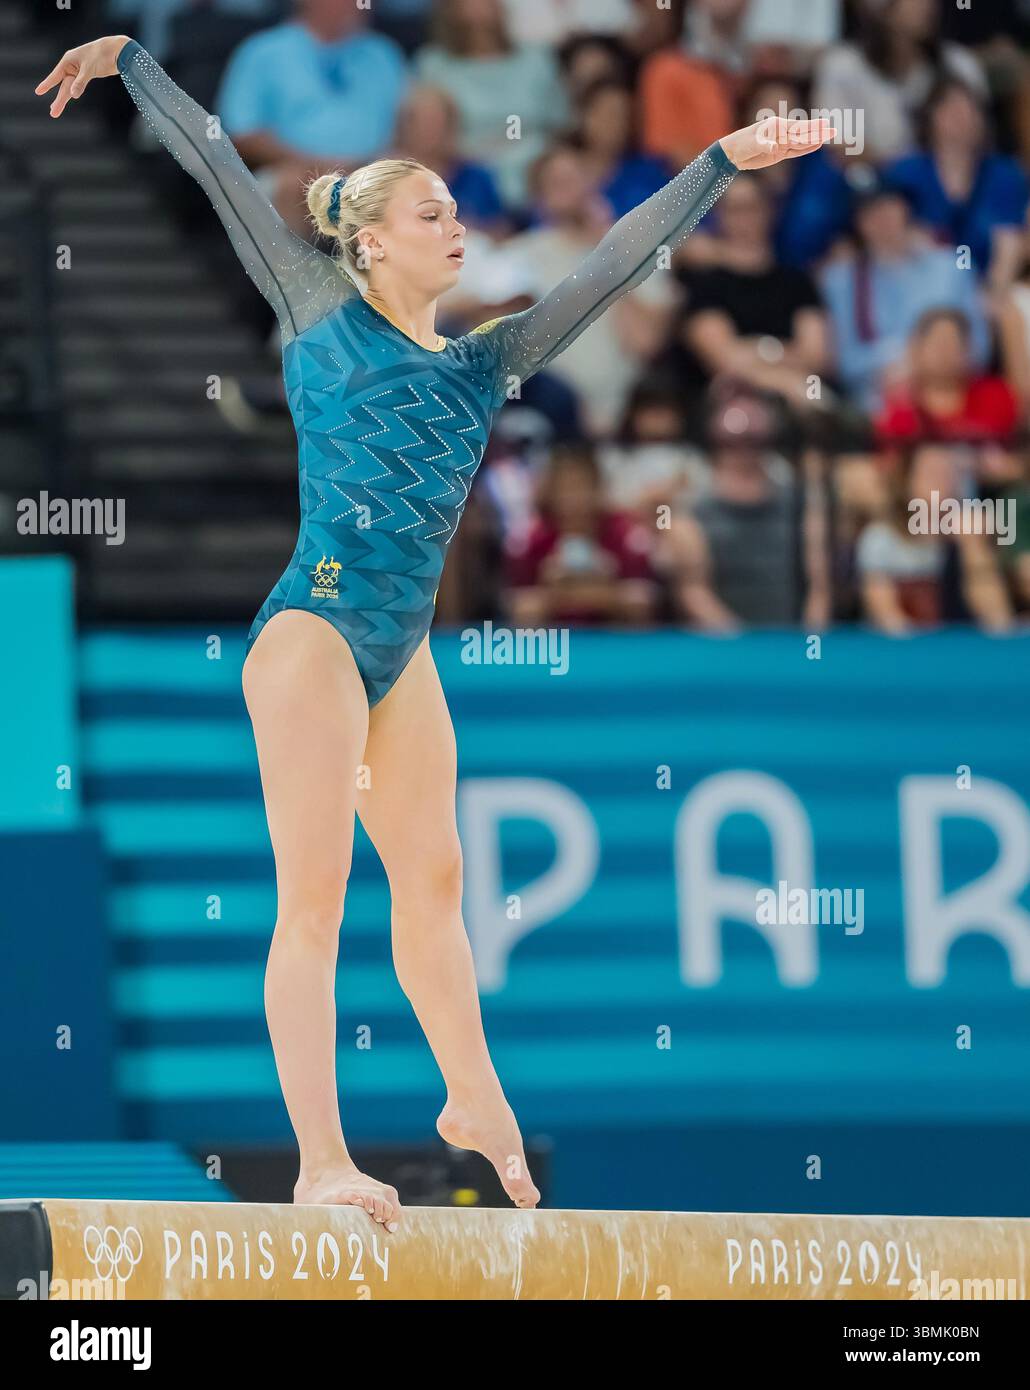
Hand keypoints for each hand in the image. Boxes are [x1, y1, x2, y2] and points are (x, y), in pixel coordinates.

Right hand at [35, 36, 130, 117]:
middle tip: (53, 113)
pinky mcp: (88, 74)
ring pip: (71, 87)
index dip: (47, 84)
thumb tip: (73, 95)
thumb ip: (80, 82)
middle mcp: (72, 66)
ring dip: (65, 99)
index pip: (55, 76)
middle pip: (64, 86)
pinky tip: (71, 97)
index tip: (38, 92)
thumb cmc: (101, 55)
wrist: (116, 50)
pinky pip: (79, 85)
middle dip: (59, 100)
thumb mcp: (89, 69)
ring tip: (56, 111)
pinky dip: (75, 91)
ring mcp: (80, 71)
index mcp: (69, 60)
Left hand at [720, 116, 835, 170]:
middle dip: (818, 131)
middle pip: (803, 133)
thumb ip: (764, 144)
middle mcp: (781, 133)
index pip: (797, 128)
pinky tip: (816, 145)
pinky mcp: (779, 153)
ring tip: (830, 135)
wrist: (732, 153)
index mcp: (776, 126)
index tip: (824, 125)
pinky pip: (796, 151)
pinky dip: (806, 148)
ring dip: (815, 139)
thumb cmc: (741, 144)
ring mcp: (781, 143)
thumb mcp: (751, 144)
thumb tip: (775, 146)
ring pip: (802, 142)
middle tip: (833, 129)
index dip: (811, 127)